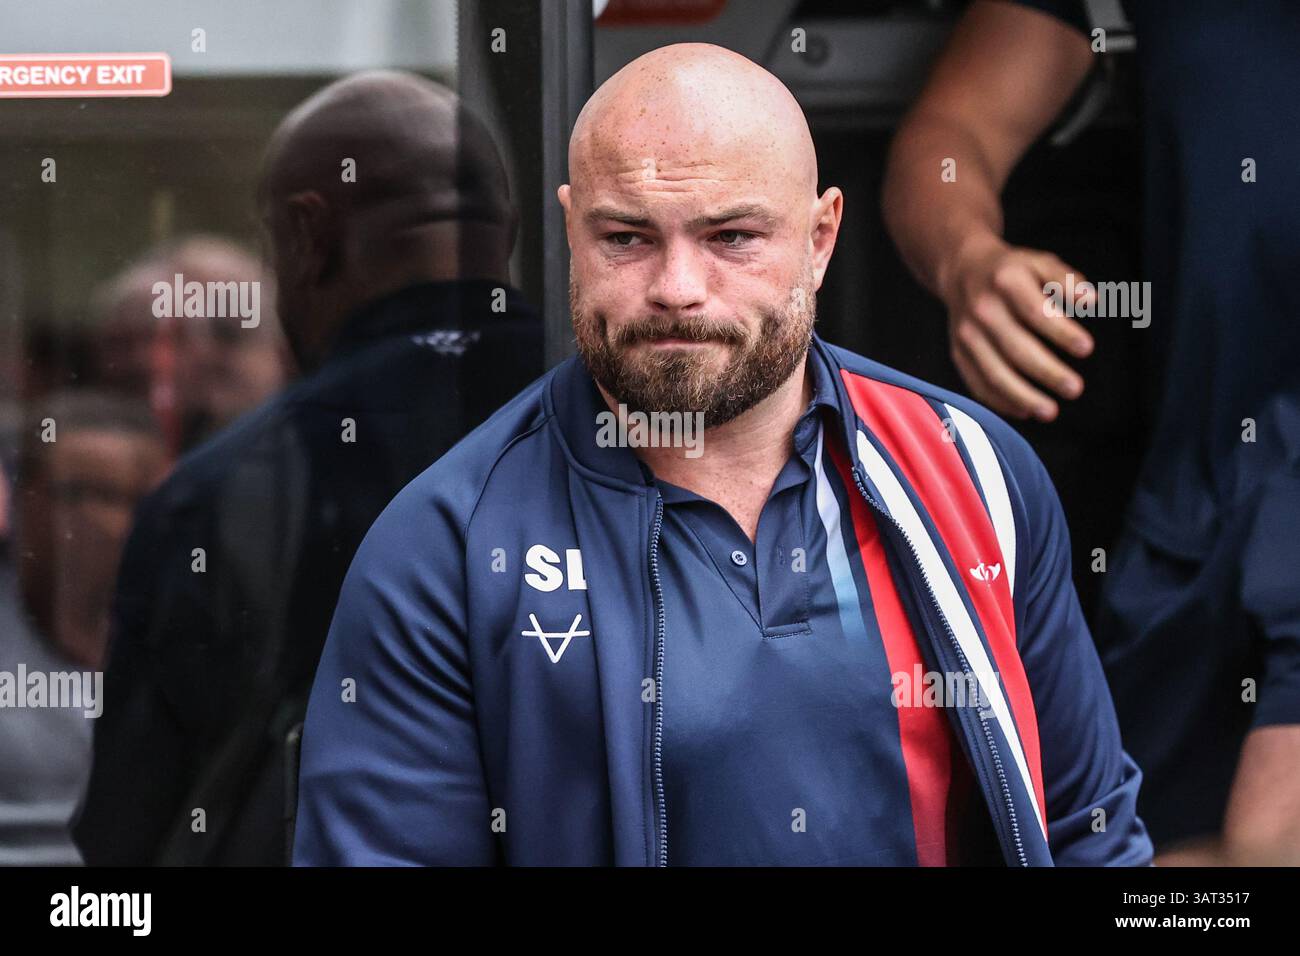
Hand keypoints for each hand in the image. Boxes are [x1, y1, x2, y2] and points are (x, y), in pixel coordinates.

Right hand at [939, 233, 1094, 420]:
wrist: (963, 271)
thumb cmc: (1011, 272)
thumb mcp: (1040, 262)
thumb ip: (1066, 279)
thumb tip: (1091, 300)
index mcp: (1006, 282)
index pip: (1036, 312)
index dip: (1061, 333)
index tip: (1087, 348)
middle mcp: (982, 309)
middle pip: (1016, 348)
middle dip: (1047, 372)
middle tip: (1074, 388)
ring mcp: (967, 335)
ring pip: (994, 372)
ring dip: (1023, 396)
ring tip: (1050, 411)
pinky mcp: (959, 354)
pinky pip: (978, 383)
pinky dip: (1001, 402)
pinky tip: (1024, 411)